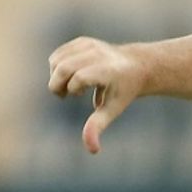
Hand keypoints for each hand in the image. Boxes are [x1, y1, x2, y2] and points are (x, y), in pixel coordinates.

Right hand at [48, 37, 145, 153]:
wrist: (135, 66)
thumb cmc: (123, 91)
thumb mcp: (113, 109)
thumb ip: (98, 126)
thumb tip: (92, 150)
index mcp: (107, 70)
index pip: (79, 77)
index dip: (72, 89)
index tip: (78, 95)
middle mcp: (98, 54)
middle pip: (63, 67)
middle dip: (57, 84)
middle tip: (64, 95)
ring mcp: (90, 45)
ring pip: (56, 60)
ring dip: (55, 76)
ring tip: (68, 86)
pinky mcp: (83, 41)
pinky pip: (58, 55)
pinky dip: (57, 68)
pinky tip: (69, 76)